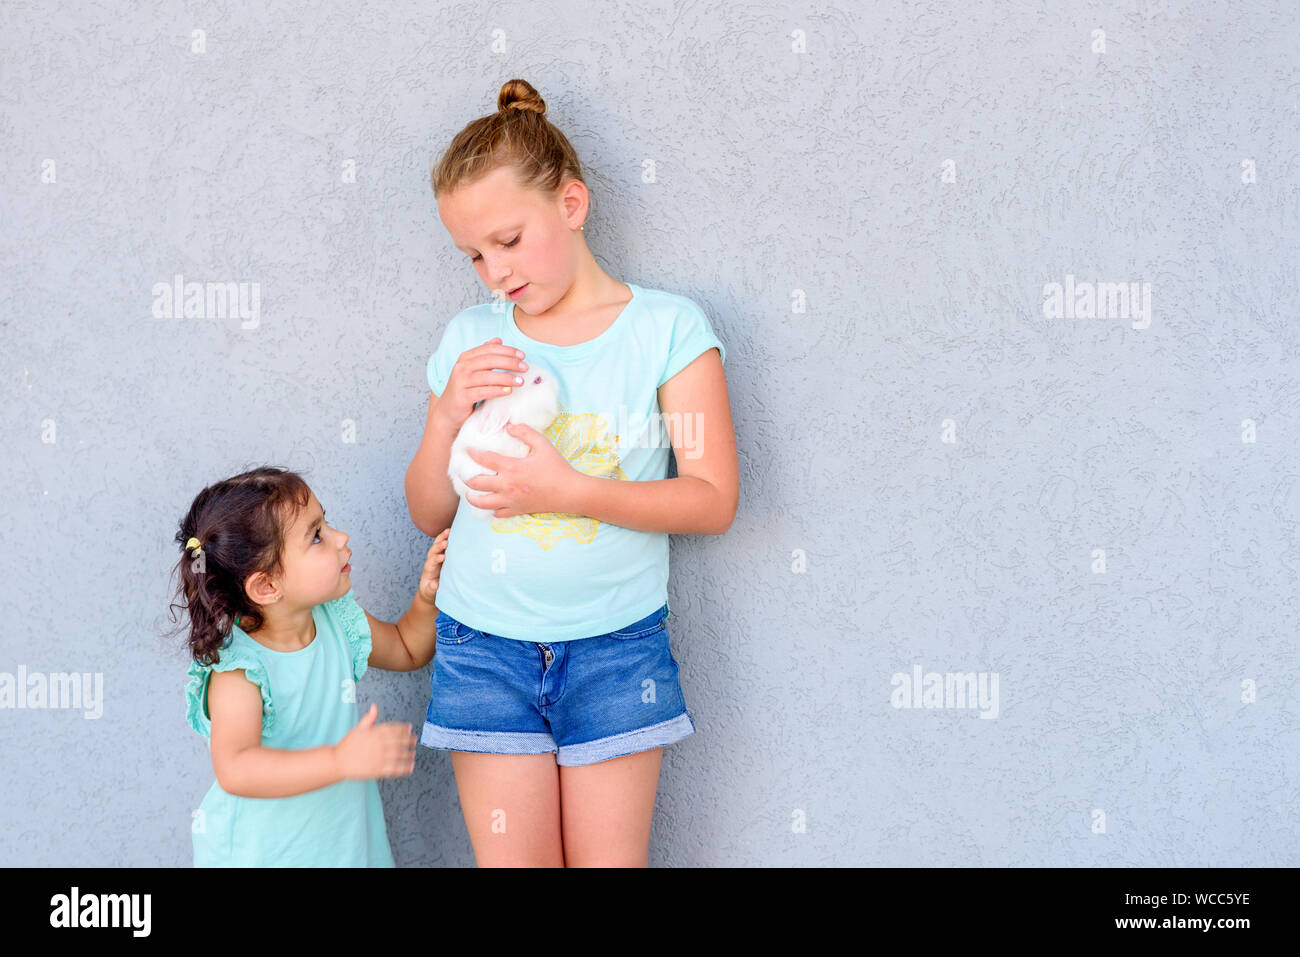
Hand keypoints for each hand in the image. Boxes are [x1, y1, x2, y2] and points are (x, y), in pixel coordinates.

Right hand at [333, 703, 416, 779]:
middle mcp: (379, 744)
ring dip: (408, 754)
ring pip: (399, 755)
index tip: (409, 728)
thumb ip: (369, 718)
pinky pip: (394, 768)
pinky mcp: (377, 770)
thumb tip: (375, 706)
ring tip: (413, 753)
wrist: (337, 762)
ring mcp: (379, 757)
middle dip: (409, 740)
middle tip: (415, 739)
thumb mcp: (358, 728)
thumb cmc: (347, 745)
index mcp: (374, 733)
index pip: (393, 728)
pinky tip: (410, 766)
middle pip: (399, 741)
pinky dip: (404, 768)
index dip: (403, 728)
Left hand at [416, 528, 448, 605]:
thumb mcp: (430, 593)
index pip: (431, 563)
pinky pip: (442, 545)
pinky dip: (445, 538)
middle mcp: (431, 562)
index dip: (435, 560)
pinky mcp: (441, 556)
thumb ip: (432, 589)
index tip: (442, 558)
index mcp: (428, 571)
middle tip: (446, 542)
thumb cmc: (431, 592)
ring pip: (436, 546)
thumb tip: (434, 585)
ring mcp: (436, 558)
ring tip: (449, 531)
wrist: (429, 589)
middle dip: (438, 547)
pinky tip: (451, 531)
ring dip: (441, 538)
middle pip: (432, 552)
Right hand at [433, 338, 529, 432]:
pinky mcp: (462, 397)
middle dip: (510, 363)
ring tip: (521, 381)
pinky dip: (497, 390)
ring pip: (486, 376)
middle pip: (489, 360)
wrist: (449, 411)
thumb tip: (498, 340)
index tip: (522, 355)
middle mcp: (461, 367)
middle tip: (525, 368)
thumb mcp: (473, 370)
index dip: (507, 350)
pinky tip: (509, 391)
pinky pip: (482, 392)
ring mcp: (460, 382)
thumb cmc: (465, 389)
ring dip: (506, 378)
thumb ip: (485, 355)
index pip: (489, 349)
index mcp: (466, 357)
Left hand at [464, 424, 582, 517]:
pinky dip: (491, 510)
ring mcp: (511, 501)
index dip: (473, 453)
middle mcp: (507, 486)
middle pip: (476, 484)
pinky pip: (497, 514)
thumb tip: (509, 427)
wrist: (570, 492)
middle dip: (465, 477)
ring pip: (482, 503)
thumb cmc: (557, 467)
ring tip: (469, 492)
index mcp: (512, 468)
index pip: (485, 459)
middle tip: (462, 472)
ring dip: (472, 497)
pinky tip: (490, 504)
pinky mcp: (517, 511)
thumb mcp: (543, 445)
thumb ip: (525, 433)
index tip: (466, 449)